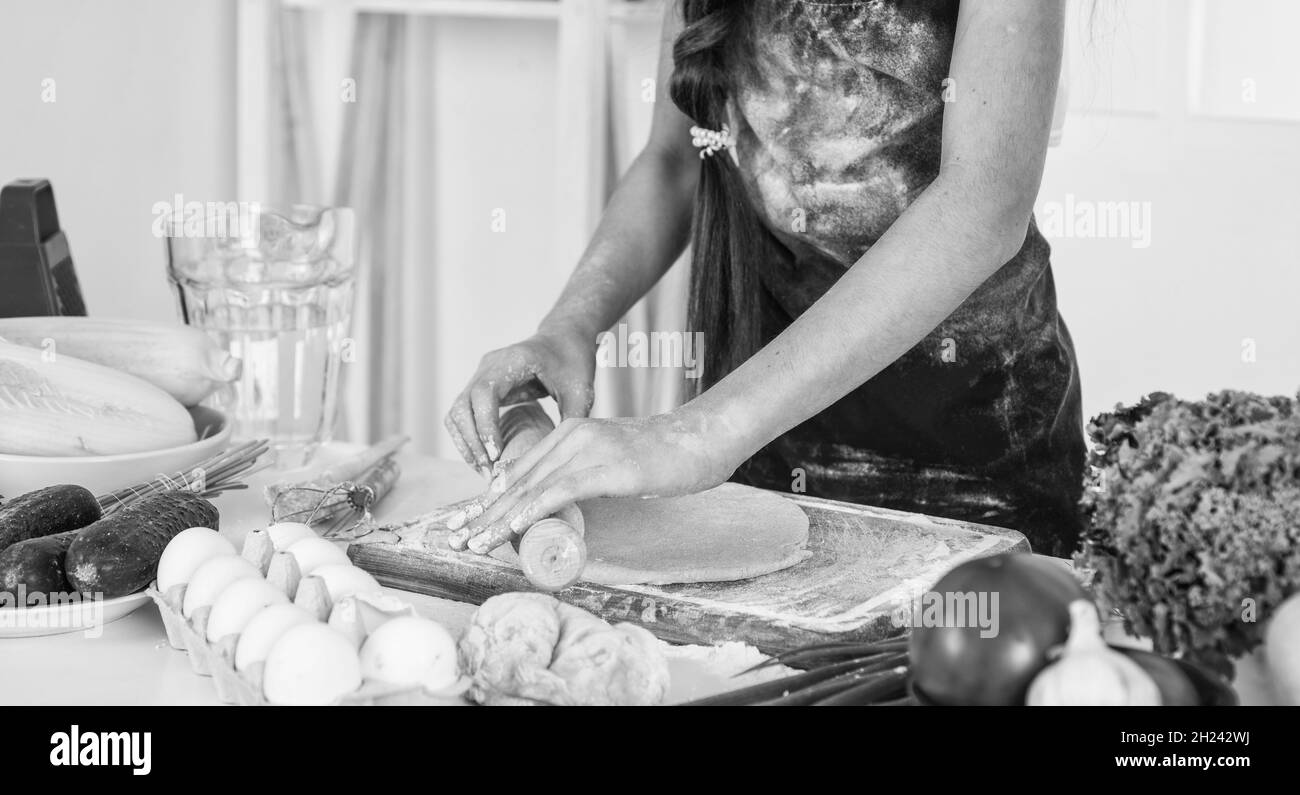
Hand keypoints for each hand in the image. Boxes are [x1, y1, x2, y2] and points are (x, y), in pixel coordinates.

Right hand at [444, 325, 595, 476]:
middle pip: (463, 405)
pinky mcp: (481, 387)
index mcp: (513, 360)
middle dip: (472, 442)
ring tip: (485, 471)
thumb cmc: (573, 360)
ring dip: (466, 443)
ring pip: (457, 412)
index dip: (485, 425)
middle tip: (490, 471)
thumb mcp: (580, 390)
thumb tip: (559, 457)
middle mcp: (490, 366)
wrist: (564, 337)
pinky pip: (464, 415)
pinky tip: (483, 459)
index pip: (484, 392)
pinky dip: (468, 438)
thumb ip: (571, 420)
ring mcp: (481, 375)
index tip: (494, 454)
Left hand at [447, 408, 741, 553]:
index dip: (489, 499)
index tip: (466, 523)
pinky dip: (534, 509)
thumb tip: (560, 500)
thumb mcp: (609, 460)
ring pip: (532, 488)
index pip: (519, 469)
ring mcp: (588, 449)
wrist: (696, 443)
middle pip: (518, 479)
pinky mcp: (606, 467)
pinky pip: (561, 490)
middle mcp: (571, 435)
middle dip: (485, 512)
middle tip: (457, 538)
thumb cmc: (658, 459)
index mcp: (568, 431)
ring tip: (475, 541)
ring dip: (500, 519)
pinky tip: (515, 526)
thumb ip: (582, 472)